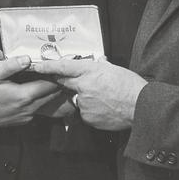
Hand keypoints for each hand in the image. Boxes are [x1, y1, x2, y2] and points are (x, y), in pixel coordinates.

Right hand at [0, 54, 61, 131]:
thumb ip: (11, 65)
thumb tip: (27, 58)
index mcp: (23, 96)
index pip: (50, 85)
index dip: (53, 74)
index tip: (53, 65)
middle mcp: (28, 109)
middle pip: (51, 95)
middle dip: (53, 81)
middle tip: (50, 69)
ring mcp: (26, 117)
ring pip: (44, 101)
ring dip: (43, 89)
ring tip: (39, 76)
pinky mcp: (22, 120)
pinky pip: (35, 108)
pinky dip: (36, 98)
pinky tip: (26, 88)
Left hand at [31, 59, 146, 130]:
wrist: (141, 106)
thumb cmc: (130, 86)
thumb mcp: (114, 69)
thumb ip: (100, 67)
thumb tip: (97, 63)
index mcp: (90, 70)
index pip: (63, 66)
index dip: (48, 66)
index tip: (37, 65)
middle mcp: (83, 85)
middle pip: (65, 82)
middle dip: (62, 81)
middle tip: (67, 81)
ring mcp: (84, 102)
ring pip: (77, 99)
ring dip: (85, 98)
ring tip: (104, 99)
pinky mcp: (88, 117)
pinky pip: (85, 112)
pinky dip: (91, 110)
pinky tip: (105, 108)